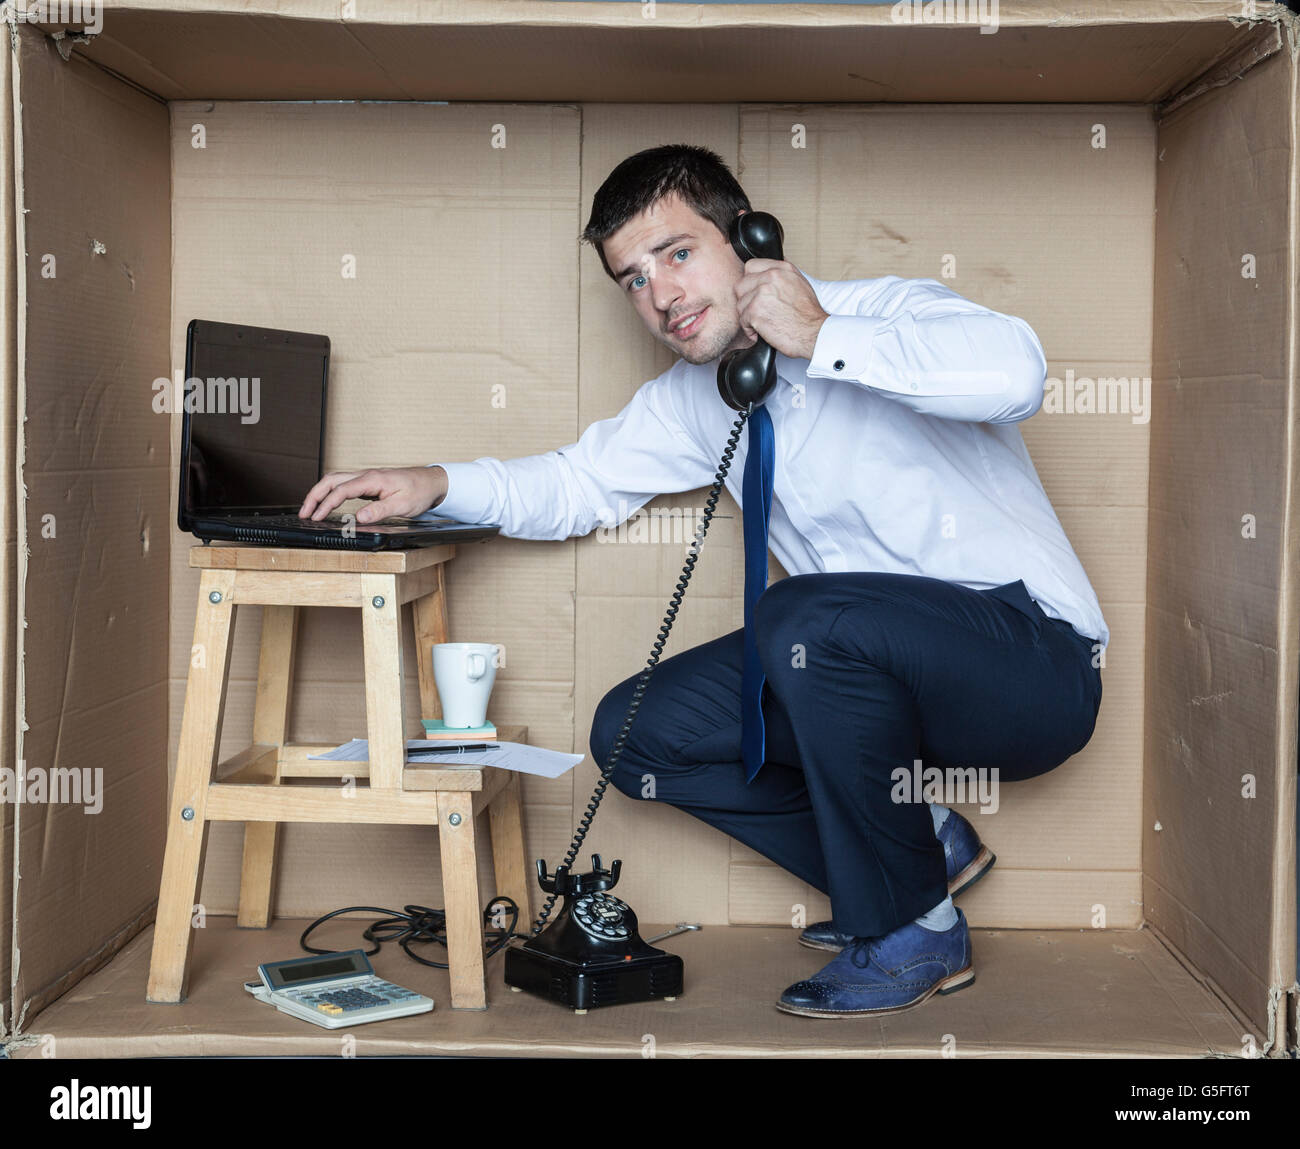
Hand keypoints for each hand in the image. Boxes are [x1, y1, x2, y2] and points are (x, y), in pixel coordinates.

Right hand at [298, 466, 446, 523]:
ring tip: (310, 509)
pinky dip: (331, 493)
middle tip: (304, 513)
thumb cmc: (420, 491)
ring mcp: (367, 478)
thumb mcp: (403, 505)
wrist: (432, 482)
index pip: (341, 490)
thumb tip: (359, 518)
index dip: (326, 504)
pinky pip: (344, 485)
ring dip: (320, 493)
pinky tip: (328, 504)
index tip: (316, 517)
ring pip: (336, 480)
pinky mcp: (369, 483)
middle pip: (331, 480)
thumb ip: (380, 511)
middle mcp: (366, 475)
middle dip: (314, 496)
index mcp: (372, 479)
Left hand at [733, 259, 828, 359]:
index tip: (754, 293)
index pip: (751, 266)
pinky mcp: (755, 311)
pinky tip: (761, 331)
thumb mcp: (799, 283)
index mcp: (781, 268)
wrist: (814, 333)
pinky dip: (750, 329)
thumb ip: (781, 275)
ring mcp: (762, 293)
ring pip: (740, 303)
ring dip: (748, 316)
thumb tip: (767, 271)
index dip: (750, 282)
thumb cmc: (808, 314)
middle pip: (741, 285)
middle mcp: (771, 277)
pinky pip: (742, 319)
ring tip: (763, 322)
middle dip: (746, 300)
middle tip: (757, 311)